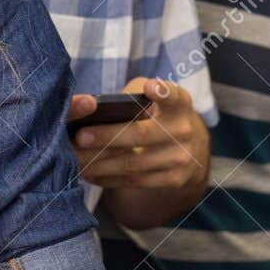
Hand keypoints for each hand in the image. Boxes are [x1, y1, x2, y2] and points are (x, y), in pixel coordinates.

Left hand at [68, 78, 207, 190]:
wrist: (192, 147)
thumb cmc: (160, 113)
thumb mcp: (153, 95)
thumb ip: (132, 95)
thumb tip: (94, 110)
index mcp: (179, 103)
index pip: (172, 95)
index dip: (162, 92)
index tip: (150, 87)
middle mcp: (183, 130)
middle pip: (141, 135)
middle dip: (107, 136)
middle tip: (80, 137)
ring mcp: (180, 157)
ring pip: (133, 163)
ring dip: (101, 163)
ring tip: (76, 159)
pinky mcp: (174, 179)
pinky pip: (135, 181)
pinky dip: (109, 178)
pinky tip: (90, 173)